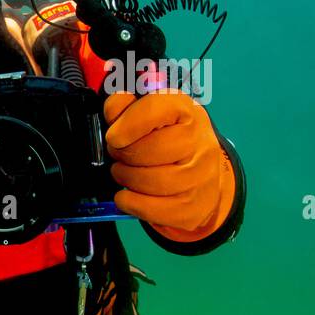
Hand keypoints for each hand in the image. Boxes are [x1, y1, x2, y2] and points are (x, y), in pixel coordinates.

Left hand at [104, 89, 232, 238]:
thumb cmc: (168, 139)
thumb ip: (125, 106)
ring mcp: (201, 176)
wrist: (202, 176)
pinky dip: (131, 203)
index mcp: (187, 111)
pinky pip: (153, 209)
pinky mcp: (193, 206)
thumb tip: (112, 109)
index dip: (128, 123)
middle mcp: (200, 142)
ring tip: (123, 172)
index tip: (114, 135)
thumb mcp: (150, 115)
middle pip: (150, 149)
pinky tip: (126, 196)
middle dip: (123, 153)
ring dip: (126, 178)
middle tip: (118, 154)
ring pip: (151, 181)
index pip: (157, 109)